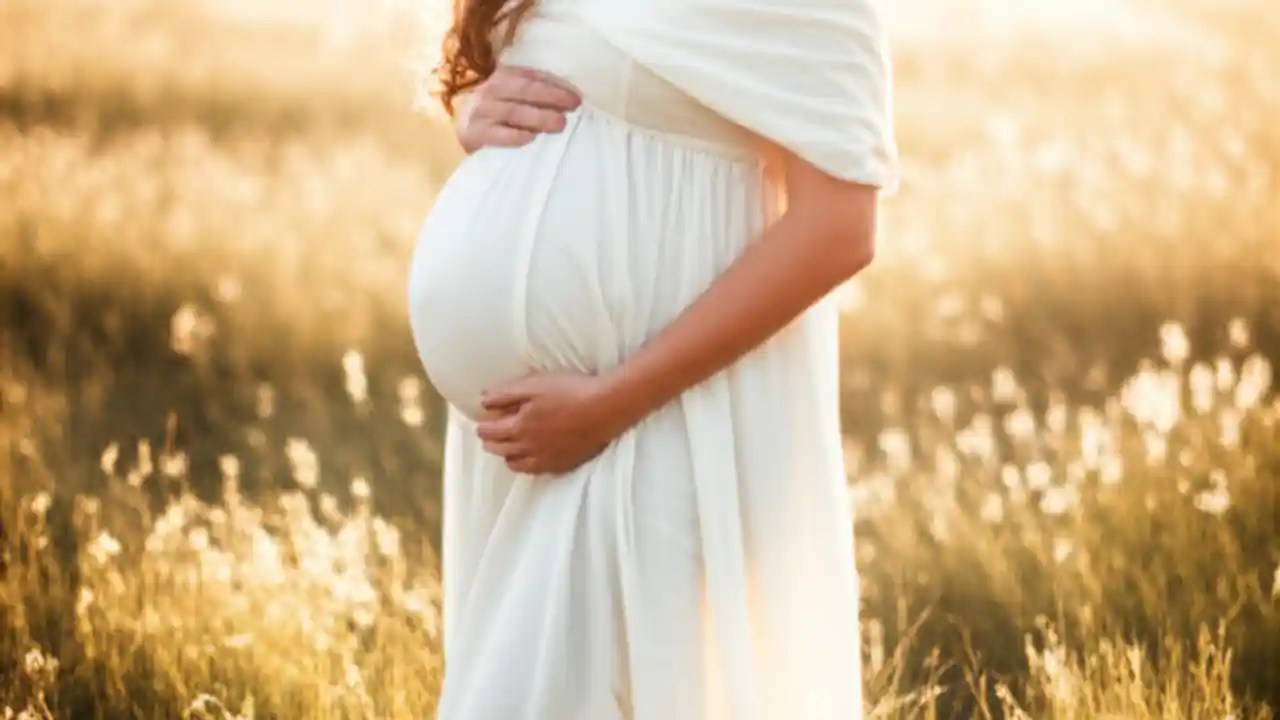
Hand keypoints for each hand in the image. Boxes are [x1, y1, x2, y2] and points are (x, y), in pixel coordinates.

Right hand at [456, 65, 581, 153]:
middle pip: (524, 90)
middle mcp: (490, 90)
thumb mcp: (511, 98)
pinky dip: (515, 136)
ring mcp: (481, 111)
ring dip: (539, 117)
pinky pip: (497, 134)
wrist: (461, 132)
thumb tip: (569, 99)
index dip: (555, 84)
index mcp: (503, 76)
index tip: (577, 96)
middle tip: (573, 106)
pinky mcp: (473, 133)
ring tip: (560, 123)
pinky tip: (532, 138)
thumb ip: (534, 95)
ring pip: (513, 112)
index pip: (531, 77)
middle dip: (551, 97)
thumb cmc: (496, 115)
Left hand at [475, 370, 636, 474]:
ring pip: (514, 463)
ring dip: (506, 455)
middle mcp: (528, 447)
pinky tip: (528, 457)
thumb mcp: (534, 385)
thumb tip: (483, 401)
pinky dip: (525, 465)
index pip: (489, 432)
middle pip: (499, 449)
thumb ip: (505, 394)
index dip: (482, 427)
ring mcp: (545, 459)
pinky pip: (534, 470)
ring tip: (506, 447)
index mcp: (518, 426)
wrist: (606, 409)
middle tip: (488, 435)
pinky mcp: (561, 464)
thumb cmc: (570, 391)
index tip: (480, 422)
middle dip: (490, 441)